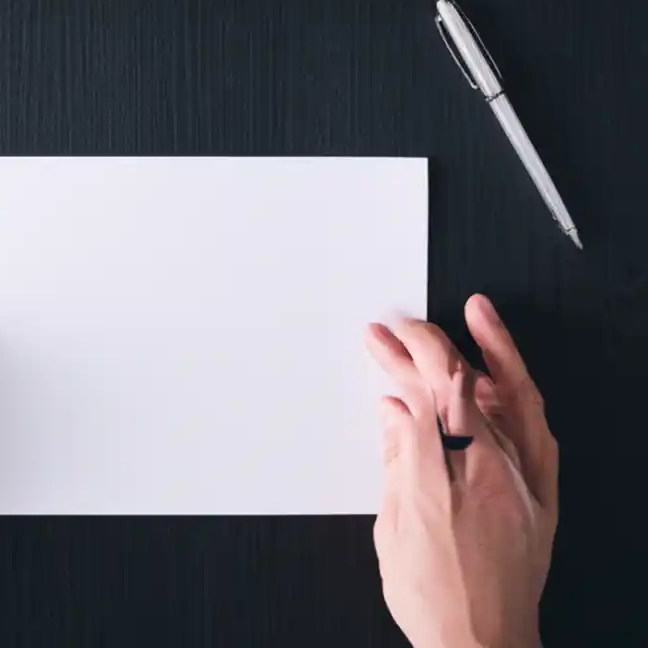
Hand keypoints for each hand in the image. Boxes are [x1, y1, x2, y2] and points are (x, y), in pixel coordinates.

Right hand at [365, 295, 557, 647]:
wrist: (482, 643)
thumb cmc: (436, 597)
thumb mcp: (394, 528)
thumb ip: (396, 463)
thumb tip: (393, 416)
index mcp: (445, 471)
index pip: (431, 386)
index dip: (409, 350)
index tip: (388, 335)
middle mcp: (491, 467)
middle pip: (463, 382)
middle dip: (427, 345)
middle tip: (399, 327)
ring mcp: (523, 479)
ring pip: (511, 394)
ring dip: (492, 349)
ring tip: (477, 314)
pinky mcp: (541, 495)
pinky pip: (538, 427)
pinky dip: (521, 393)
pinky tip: (505, 378)